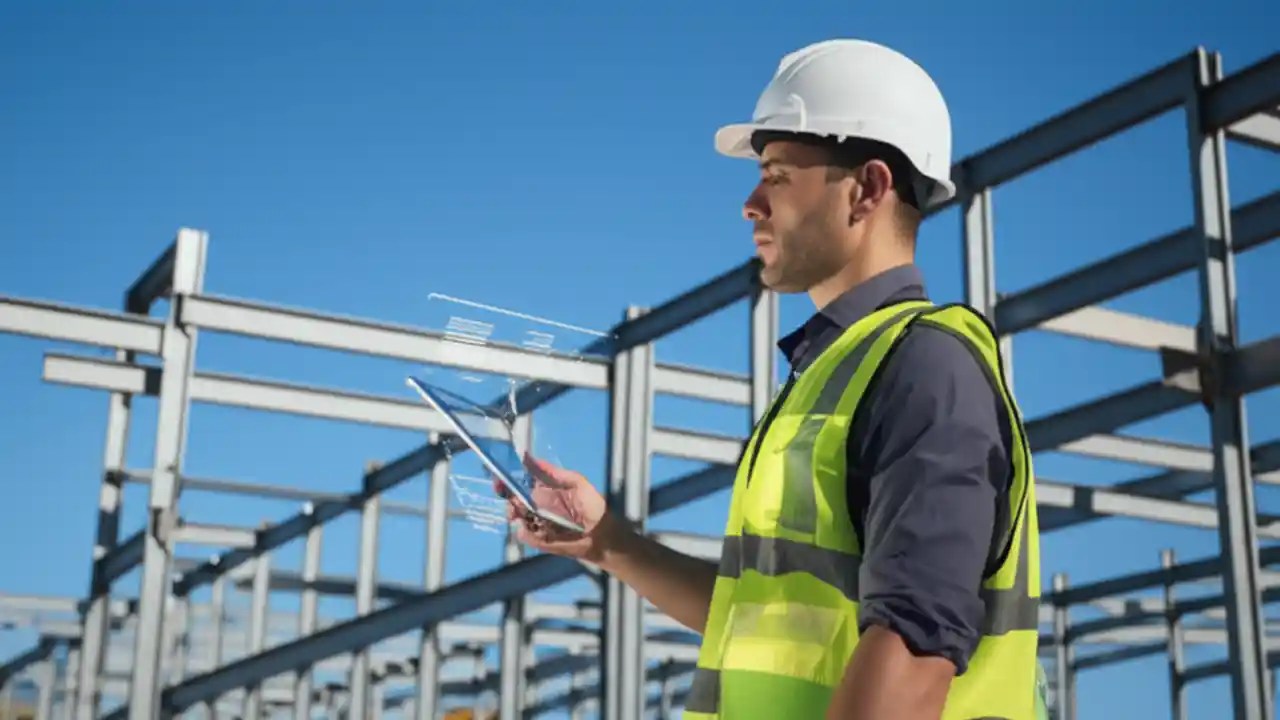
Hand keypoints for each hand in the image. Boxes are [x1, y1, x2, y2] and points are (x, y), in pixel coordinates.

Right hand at [493, 453, 620, 564]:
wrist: (604, 534)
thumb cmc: (592, 505)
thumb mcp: (576, 482)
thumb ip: (552, 472)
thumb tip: (527, 457)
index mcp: (544, 491)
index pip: (520, 483)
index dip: (508, 480)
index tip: (499, 477)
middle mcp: (538, 507)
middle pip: (513, 500)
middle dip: (506, 496)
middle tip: (504, 493)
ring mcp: (537, 524)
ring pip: (516, 517)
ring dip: (512, 512)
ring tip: (517, 510)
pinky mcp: (540, 540)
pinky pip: (525, 535)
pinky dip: (524, 531)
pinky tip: (527, 525)